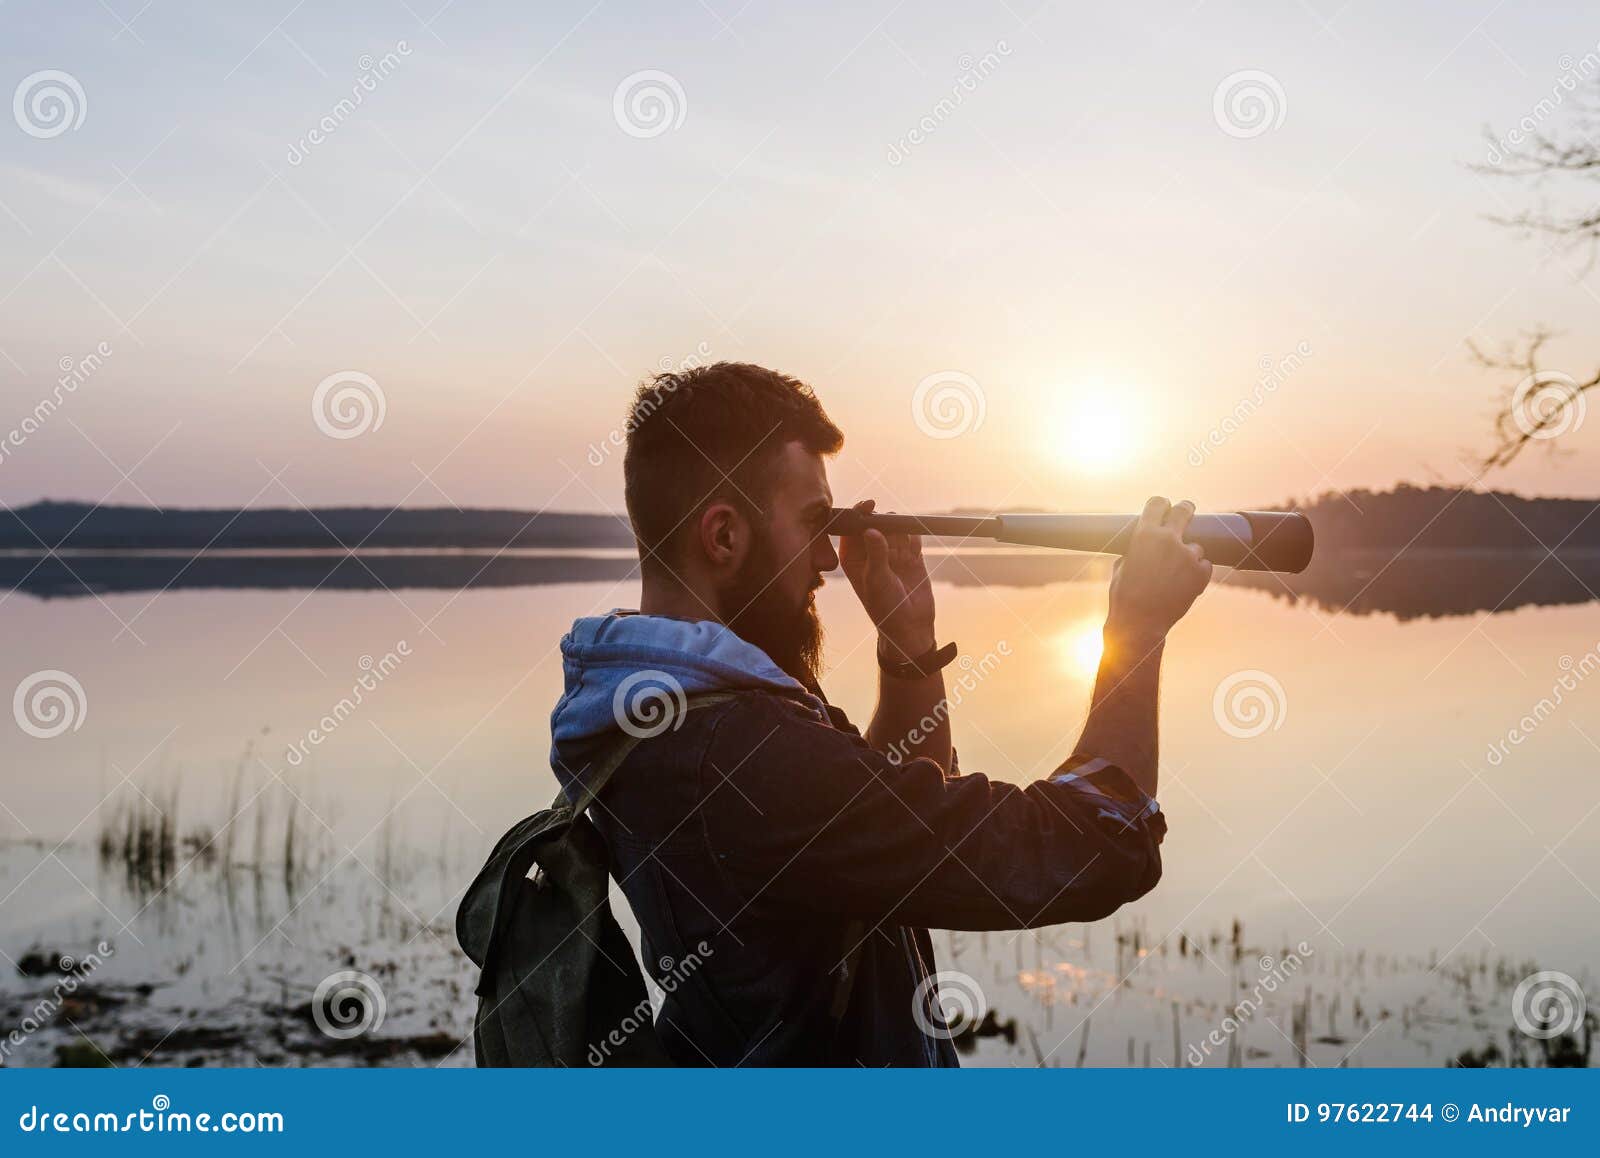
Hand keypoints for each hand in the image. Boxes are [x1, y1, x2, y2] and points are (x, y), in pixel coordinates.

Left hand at [837, 499, 937, 660]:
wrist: (911, 625)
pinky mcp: (910, 554)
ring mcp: (891, 552)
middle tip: (893, 544)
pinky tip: (913, 558)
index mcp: (852, 557)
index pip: (851, 527)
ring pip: (896, 528)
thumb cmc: (885, 607)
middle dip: (886, 528)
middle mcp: (870, 552)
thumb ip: (875, 554)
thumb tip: (871, 530)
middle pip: (876, 522)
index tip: (870, 505)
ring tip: (903, 560)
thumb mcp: (876, 581)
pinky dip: (914, 542)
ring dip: (902, 538)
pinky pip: (912, 536)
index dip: (859, 513)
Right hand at [1105, 496, 1211, 641]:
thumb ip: (1136, 549)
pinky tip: (1184, 585)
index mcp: (1144, 534)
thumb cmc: (1124, 597)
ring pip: (1196, 546)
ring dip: (1189, 555)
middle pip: (1184, 510)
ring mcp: (1188, 555)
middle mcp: (1168, 539)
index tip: (1166, 506)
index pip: (1158, 503)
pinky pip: (1204, 565)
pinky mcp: (1201, 573)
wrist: (1139, 624)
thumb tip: (1144, 544)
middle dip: (1186, 508)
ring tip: (1174, 576)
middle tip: (1187, 510)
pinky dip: (1197, 572)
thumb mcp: (1122, 565)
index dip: (1162, 504)